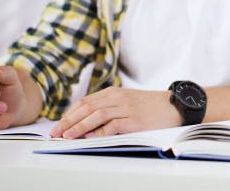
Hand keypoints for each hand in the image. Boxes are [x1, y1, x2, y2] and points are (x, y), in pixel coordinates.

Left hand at [49, 86, 181, 138]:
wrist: (175, 106)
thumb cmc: (150, 107)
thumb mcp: (127, 102)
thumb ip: (108, 109)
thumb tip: (85, 125)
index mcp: (114, 92)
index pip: (85, 102)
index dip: (69, 114)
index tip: (57, 126)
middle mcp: (118, 98)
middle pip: (86, 107)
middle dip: (68, 121)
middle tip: (55, 133)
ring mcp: (126, 108)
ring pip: (96, 115)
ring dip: (79, 126)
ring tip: (66, 136)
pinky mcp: (134, 120)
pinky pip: (113, 125)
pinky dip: (99, 131)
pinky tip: (89, 137)